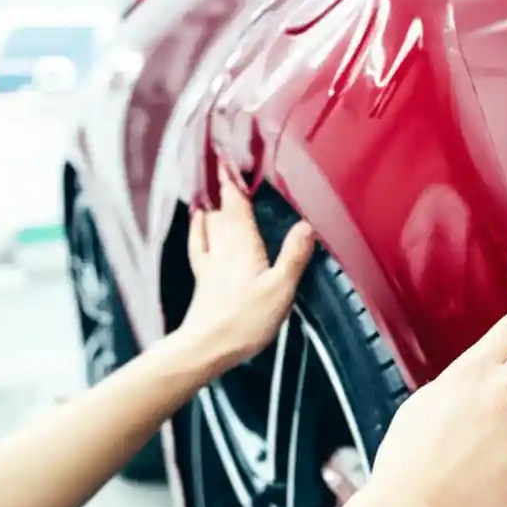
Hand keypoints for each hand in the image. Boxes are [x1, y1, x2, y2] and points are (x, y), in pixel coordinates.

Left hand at [177, 166, 314, 369]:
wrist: (207, 347)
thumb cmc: (244, 321)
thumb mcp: (281, 289)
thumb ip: (294, 255)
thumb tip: (307, 226)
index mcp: (243, 246)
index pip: (236, 204)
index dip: (233, 181)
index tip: (229, 159)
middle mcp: (223, 249)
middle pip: (222, 211)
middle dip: (225, 190)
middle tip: (227, 170)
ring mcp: (210, 264)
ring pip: (209, 225)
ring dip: (213, 206)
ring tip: (215, 192)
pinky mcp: (204, 280)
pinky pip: (199, 244)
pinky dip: (199, 230)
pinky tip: (199, 226)